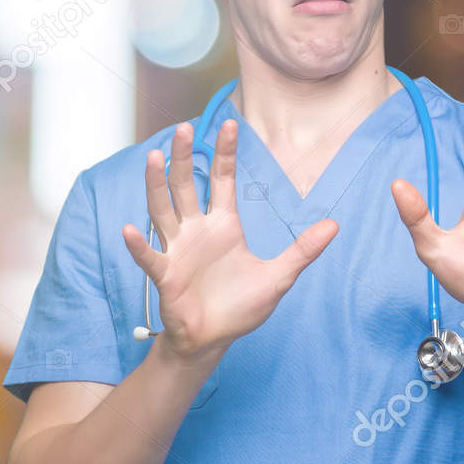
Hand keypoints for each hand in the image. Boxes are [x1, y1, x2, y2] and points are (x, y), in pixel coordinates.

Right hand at [121, 118, 338, 362]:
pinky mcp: (165, 275)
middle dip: (185, 158)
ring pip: (162, 210)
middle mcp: (196, 230)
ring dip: (156, 185)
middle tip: (184, 129)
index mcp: (223, 226)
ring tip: (154, 158)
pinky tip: (128, 230)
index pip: (222, 181)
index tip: (228, 123)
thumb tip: (335, 225)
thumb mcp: (279, 276)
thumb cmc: (240, 307)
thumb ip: (303, 250)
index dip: (225, 153)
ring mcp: (177, 250)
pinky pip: (150, 257)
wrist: (214, 339)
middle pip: (186, 185)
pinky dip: (138, 245)